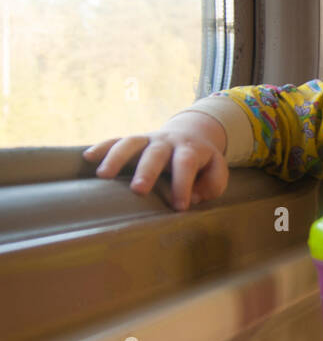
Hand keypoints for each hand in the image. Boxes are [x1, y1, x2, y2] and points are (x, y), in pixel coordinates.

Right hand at [83, 116, 228, 210]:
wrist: (191, 133)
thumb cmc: (203, 163)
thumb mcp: (217, 172)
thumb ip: (211, 185)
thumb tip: (194, 198)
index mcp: (190, 149)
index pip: (187, 163)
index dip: (183, 184)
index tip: (180, 207)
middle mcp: (167, 142)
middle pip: (156, 152)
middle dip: (147, 170)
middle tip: (138, 190)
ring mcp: (148, 139)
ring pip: (131, 143)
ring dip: (116, 157)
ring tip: (103, 176)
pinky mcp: (134, 142)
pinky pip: (115, 140)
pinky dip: (101, 147)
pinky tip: (87, 158)